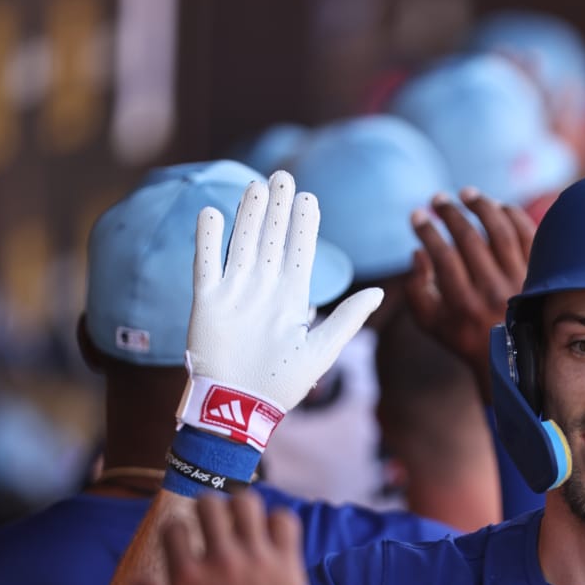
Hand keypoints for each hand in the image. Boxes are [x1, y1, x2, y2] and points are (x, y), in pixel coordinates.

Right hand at [138, 491, 325, 584]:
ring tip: (245, 522)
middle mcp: (220, 562)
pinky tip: (273, 538)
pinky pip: (284, 519)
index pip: (174, 527)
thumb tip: (141, 580)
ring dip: (243, 508)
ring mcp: (256, 559)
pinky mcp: (287, 563)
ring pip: (247, 502)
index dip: (177, 529)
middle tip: (215, 521)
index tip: (186, 537)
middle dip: (208, 507)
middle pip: (209, 504)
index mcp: (186, 579)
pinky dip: (278, 522)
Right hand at [181, 171, 384, 448]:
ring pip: (242, 243)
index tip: (310, 196)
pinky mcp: (206, 301)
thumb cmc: (283, 385)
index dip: (304, 224)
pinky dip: (207, 239)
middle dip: (278, 209)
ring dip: (248, 215)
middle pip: (271, 239)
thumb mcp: (323, 350)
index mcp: (292, 298)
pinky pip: (206, 263)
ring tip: (255, 186)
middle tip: (284, 175)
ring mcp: (234, 292)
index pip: (300, 251)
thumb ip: (347, 317)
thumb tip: (378, 291)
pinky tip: (211, 212)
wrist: (241, 408)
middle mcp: (263, 289)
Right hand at [406, 188, 535, 394]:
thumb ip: (416, 290)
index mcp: (464, 304)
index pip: (443, 256)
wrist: (513, 360)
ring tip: (466, 194)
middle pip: (470, 240)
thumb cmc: (465, 337)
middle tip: (437, 199)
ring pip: (501, 232)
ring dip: (482, 207)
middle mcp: (493, 292)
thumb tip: (418, 252)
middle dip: (450, 213)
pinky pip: (529, 235)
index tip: (417, 215)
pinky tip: (498, 206)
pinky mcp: (540, 274)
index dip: (428, 231)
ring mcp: (520, 282)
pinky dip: (513, 216)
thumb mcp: (431, 323)